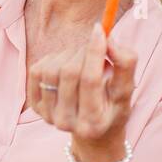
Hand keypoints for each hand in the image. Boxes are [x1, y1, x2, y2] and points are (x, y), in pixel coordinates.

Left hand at [27, 21, 136, 161]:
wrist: (93, 131)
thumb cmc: (113, 107)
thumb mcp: (126, 90)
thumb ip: (126, 64)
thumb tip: (107, 38)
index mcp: (93, 122)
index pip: (90, 80)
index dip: (95, 51)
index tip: (100, 30)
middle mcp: (67, 122)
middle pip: (70, 72)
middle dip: (84, 52)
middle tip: (95, 47)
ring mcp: (48, 116)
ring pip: (52, 69)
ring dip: (69, 55)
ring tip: (82, 60)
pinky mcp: (35, 106)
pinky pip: (38, 70)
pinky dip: (54, 60)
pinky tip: (66, 66)